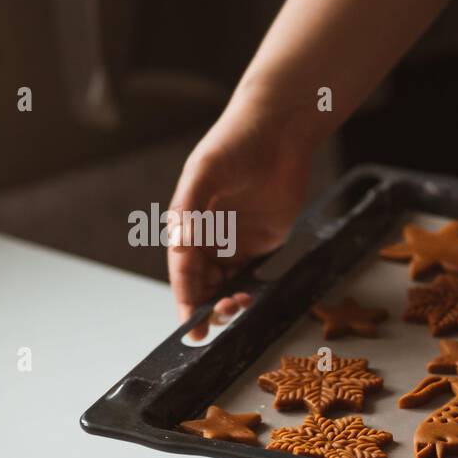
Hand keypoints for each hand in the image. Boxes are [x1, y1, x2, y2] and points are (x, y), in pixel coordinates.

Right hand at [166, 94, 317, 337]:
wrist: (278, 130)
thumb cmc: (235, 143)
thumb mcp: (206, 171)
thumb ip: (191, 208)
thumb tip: (179, 244)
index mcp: (188, 222)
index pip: (183, 271)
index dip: (185, 300)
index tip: (189, 326)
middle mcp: (209, 234)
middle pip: (202, 283)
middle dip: (208, 306)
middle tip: (220, 318)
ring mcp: (236, 239)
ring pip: (226, 283)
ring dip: (228, 301)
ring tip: (239, 305)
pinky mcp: (264, 241)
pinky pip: (254, 274)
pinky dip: (251, 290)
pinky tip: (253, 299)